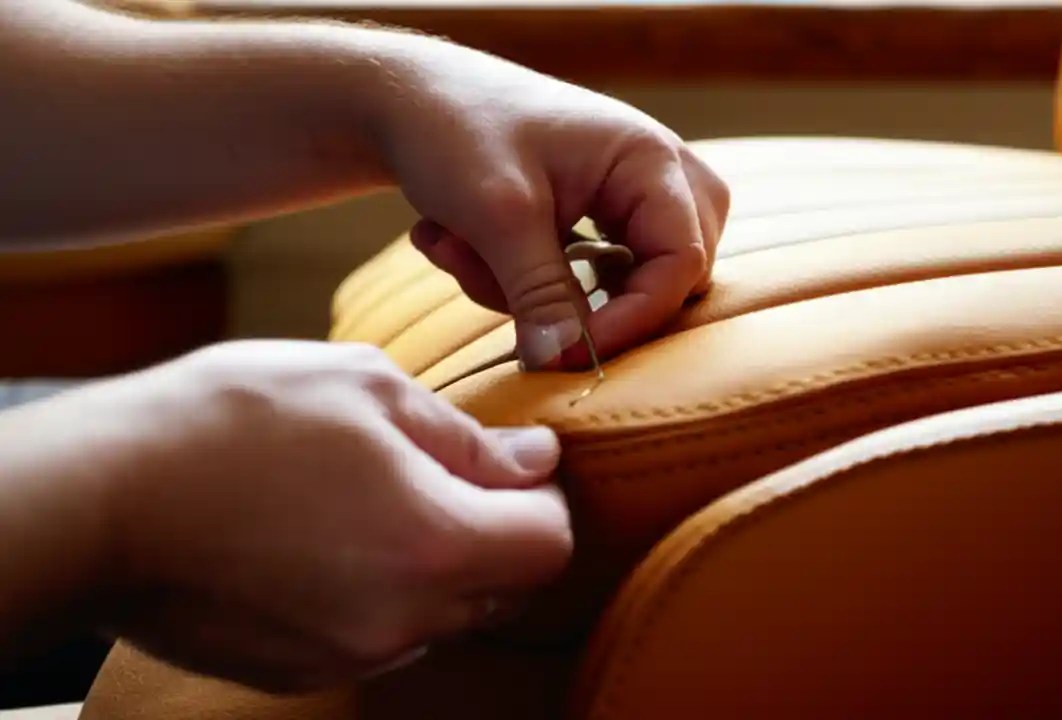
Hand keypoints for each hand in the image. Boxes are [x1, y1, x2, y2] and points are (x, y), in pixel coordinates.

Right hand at [81, 341, 569, 691]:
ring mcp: (352, 655)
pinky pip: (380, 635)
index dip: (542, 499)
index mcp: (436, 544)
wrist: (100, 500)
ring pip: (443, 614)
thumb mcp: (366, 389)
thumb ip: (468, 437)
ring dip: (434, 563)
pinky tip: (322, 541)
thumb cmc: (233, 421)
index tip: (510, 466)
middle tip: (435, 472)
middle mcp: (406, 619)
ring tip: (366, 501)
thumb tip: (537, 461)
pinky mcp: (303, 671)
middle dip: (493, 532)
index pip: (549, 544)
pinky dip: (377, 593)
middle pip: (504, 588)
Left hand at [371, 40, 730, 369]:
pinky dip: (521, 280)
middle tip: (517, 306)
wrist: (405, 96)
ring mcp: (627, 195)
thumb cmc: (455, 131)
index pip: (680, 260)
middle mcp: (654, 174)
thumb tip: (563, 361)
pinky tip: (459, 247)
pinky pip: (583, 276)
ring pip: (619, 282)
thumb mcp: (497, 216)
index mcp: (648, 158)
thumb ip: (540, 293)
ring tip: (458, 252)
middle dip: (587, 302)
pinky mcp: (594, 216)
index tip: (573, 355)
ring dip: (538, 291)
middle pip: (666, 275)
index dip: (635, 317)